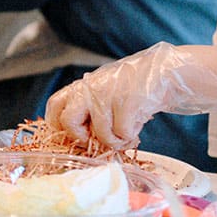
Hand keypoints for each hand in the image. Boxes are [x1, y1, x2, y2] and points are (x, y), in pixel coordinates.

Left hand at [44, 42, 216, 150]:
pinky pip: (122, 134)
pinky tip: (136, 128)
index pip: (54, 106)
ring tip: (125, 132)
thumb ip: (88, 111)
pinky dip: (130, 137)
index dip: (57, 126)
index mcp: (82, 87)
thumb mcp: (103, 94)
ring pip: (100, 134)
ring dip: (115, 141)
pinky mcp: (127, 102)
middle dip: (80, 138)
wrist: (162, 74)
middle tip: (95, 139)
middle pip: (67, 122)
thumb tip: (78, 142)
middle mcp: (90, 89)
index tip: (73, 137)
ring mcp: (107, 95)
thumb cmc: (130, 91)